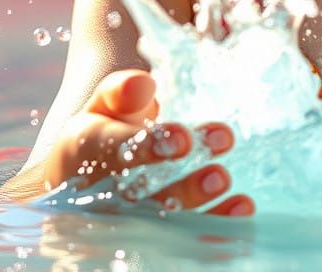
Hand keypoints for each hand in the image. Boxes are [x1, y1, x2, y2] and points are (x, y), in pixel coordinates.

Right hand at [44, 69, 253, 215]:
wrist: (81, 174)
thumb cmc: (104, 129)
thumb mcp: (106, 104)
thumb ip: (123, 91)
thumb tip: (143, 84)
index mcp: (81, 149)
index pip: (108, 150)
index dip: (146, 147)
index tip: (184, 140)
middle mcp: (95, 191)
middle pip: (137, 197)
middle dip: (181, 189)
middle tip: (219, 175)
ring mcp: (117, 220)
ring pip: (156, 223)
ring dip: (195, 208)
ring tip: (226, 185)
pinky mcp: (142, 236)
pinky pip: (175, 236)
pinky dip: (210, 224)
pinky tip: (240, 208)